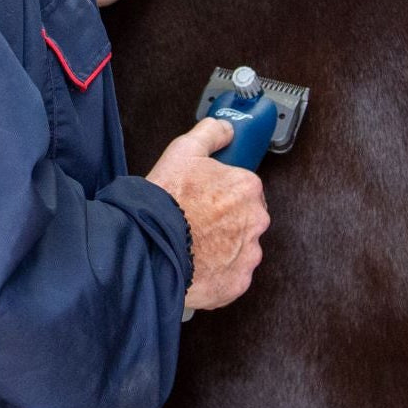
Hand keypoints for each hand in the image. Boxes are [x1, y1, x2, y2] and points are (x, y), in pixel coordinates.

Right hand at [146, 118, 268, 310]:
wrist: (152, 244)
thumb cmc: (167, 199)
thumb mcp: (182, 152)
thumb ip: (210, 134)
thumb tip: (225, 126)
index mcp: (247, 187)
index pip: (243, 185)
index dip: (220, 189)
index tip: (204, 194)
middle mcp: (256, 220)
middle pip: (244, 216)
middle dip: (224, 217)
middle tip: (195, 216)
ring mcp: (249, 253)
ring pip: (239, 245)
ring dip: (222, 243)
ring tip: (192, 240)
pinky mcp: (239, 281)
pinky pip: (231, 272)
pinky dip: (217, 268)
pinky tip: (196, 260)